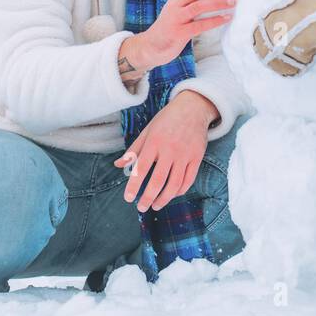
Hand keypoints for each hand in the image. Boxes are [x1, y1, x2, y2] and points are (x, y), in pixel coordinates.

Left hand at [113, 91, 215, 211]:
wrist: (193, 108)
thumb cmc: (167, 119)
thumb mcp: (147, 131)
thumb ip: (134, 150)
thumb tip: (118, 165)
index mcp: (154, 142)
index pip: (141, 168)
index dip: (134, 185)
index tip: (128, 198)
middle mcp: (170, 149)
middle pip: (158, 180)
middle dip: (148, 198)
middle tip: (142, 208)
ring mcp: (185, 155)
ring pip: (175, 184)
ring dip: (164, 199)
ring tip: (156, 206)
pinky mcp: (197, 157)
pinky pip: (189, 180)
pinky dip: (180, 191)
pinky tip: (172, 195)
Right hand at [119, 0, 234, 89]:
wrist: (151, 46)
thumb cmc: (169, 26)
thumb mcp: (176, 8)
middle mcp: (175, 4)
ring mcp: (176, 18)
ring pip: (199, 5)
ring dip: (218, 2)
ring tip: (232, 2)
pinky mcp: (179, 33)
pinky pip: (199, 25)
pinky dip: (214, 21)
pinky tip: (226, 18)